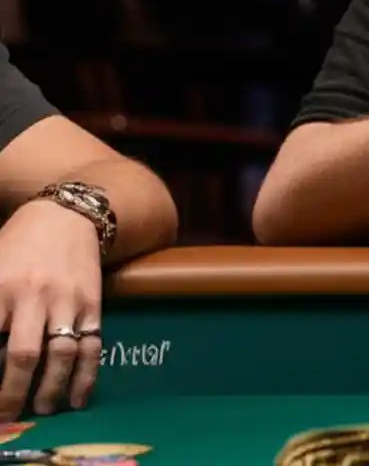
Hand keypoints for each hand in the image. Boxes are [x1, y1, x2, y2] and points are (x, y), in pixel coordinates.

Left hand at [0, 200, 102, 418]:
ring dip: (51, 389)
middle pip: (23, 355)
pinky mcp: (93, 304)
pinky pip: (92, 345)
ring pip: (61, 354)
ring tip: (43, 410)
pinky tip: (78, 397)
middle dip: (12, 393)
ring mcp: (67, 301)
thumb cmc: (17, 246)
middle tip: (7, 417)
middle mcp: (32, 295)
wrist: (67, 217)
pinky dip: (87, 375)